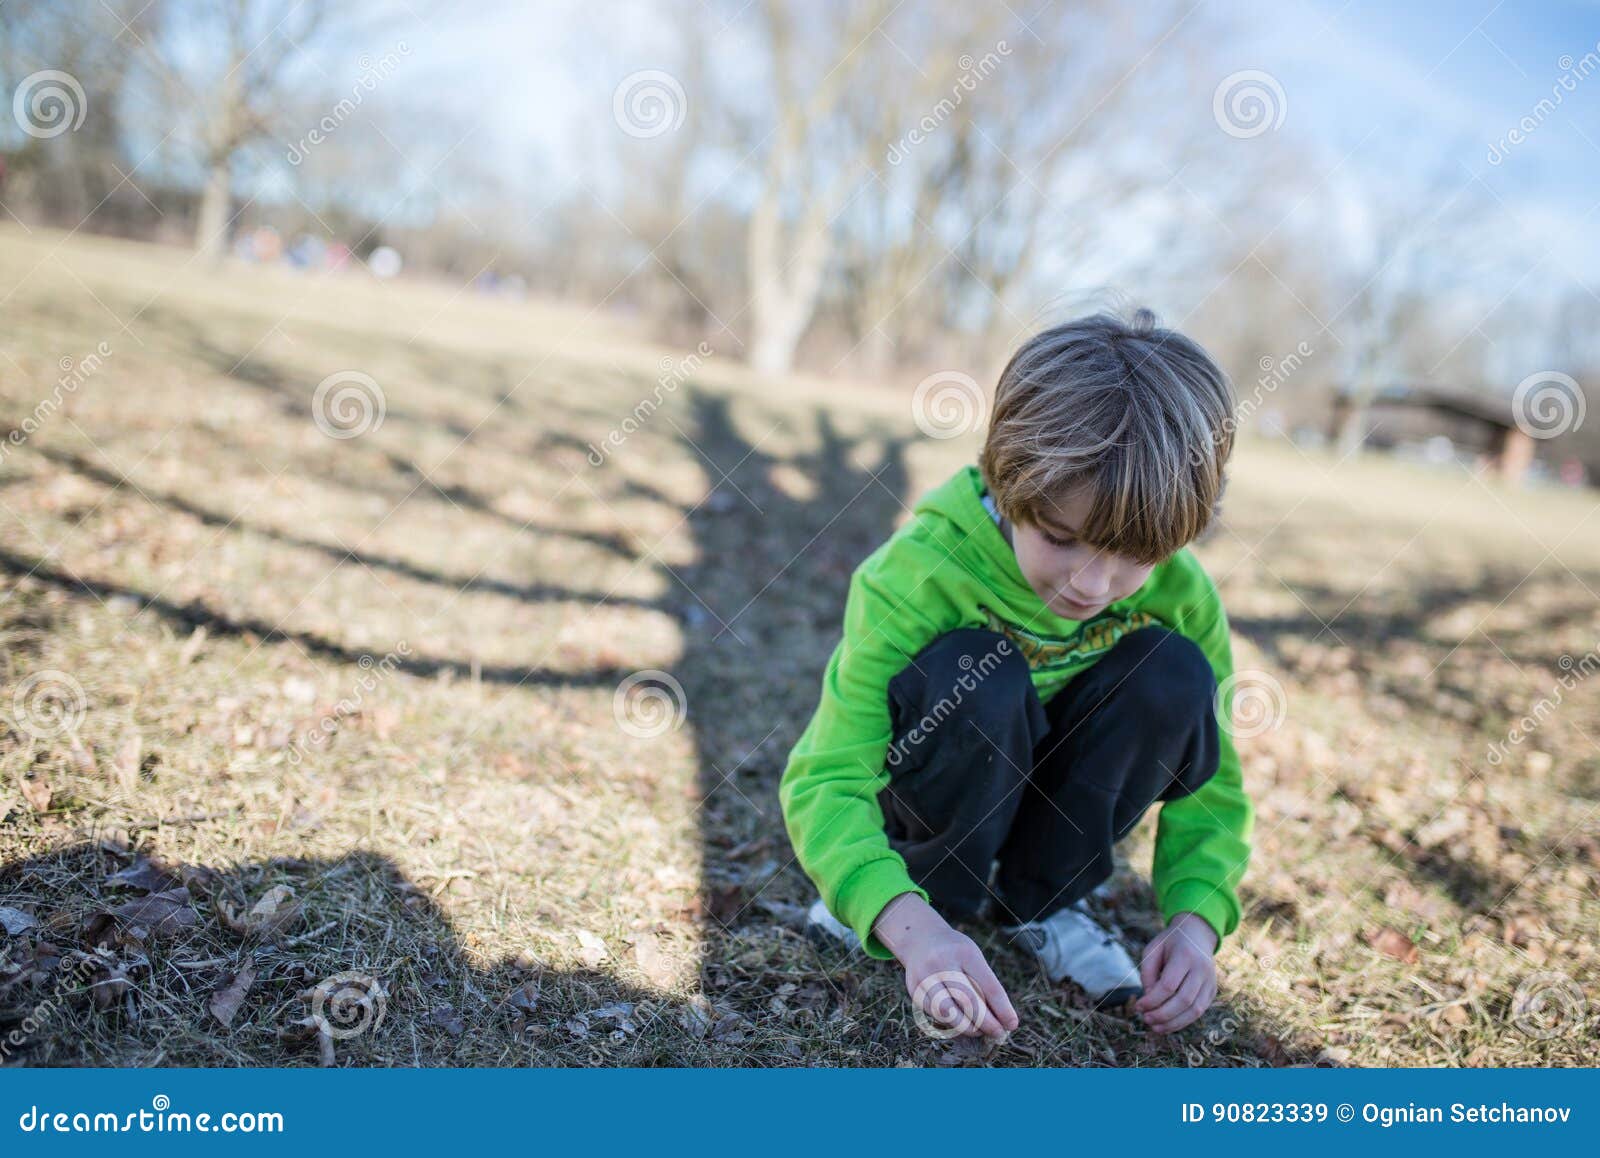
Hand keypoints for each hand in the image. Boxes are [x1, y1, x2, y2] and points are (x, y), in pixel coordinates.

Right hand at [873, 892, 1017, 1039]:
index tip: (1012, 1024)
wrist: (920, 939)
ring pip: (948, 1012)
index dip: (1003, 1009)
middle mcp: (942, 963)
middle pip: (968, 1001)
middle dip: (987, 1023)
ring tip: (979, 1030)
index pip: (989, 986)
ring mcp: (925, 976)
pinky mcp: (914, 989)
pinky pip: (935, 1014)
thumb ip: (986, 985)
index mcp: (964, 953)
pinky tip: (961, 1024)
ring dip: (967, 1027)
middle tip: (998, 1033)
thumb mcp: (973, 957)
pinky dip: (951, 1023)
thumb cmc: (955, 952)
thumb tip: (1002, 1020)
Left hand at [1135, 911, 1217, 1033]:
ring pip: (1195, 1010)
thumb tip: (1148, 999)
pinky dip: (1183, 1021)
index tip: (1138, 1007)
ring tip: (1155, 1028)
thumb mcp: (1152, 949)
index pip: (1169, 985)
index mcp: (1185, 955)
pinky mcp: (1212, 991)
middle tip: (1145, 1020)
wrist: (1197, 934)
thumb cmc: (1169, 943)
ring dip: (1174, 1023)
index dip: (1152, 1000)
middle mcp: (1202, 969)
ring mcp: (1211, 981)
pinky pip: (1199, 1011)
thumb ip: (1148, 973)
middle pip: (1183, 1000)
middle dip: (1163, 1015)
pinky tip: (1168, 1025)